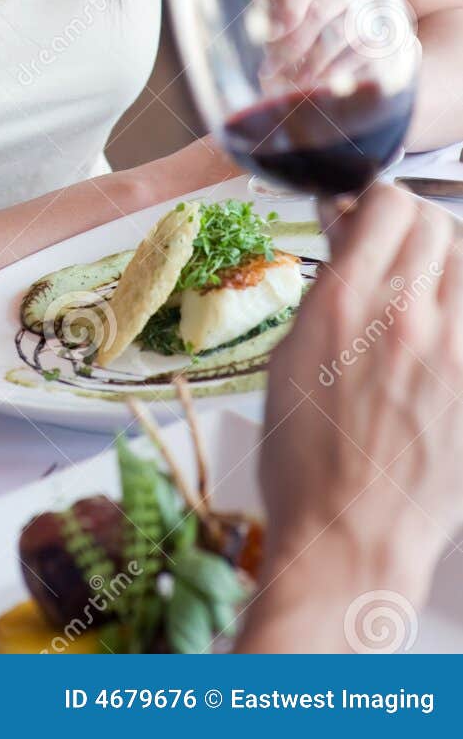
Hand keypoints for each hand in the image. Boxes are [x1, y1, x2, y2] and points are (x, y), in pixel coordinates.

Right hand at [237, 185, 462, 652]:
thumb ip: (331, 281)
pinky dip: (458, 313)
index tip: (367, 221)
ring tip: (424, 300)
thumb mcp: (292, 353)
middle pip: (438, 223)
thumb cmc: (308, 455)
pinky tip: (439, 337)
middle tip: (395, 260)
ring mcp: (456, 352)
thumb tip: (348, 223)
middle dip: (414, 231)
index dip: (376, 204)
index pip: (389, 202)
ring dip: (446, 266)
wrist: (352, 536)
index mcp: (347, 302)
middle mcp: (408, 317)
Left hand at [254, 0, 419, 94]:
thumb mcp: (276, 34)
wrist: (347, 66)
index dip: (285, 11)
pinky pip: (359, 53)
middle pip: (317, 13)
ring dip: (312, 61)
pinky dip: (335, 70)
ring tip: (295, 81)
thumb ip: (264, 24)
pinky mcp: (379, 41)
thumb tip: (262, 23)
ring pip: (337, 33)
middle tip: (270, 70)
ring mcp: (362, 16)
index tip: (271, 36)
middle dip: (290, 46)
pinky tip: (320, 82)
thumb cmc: (300, 46)